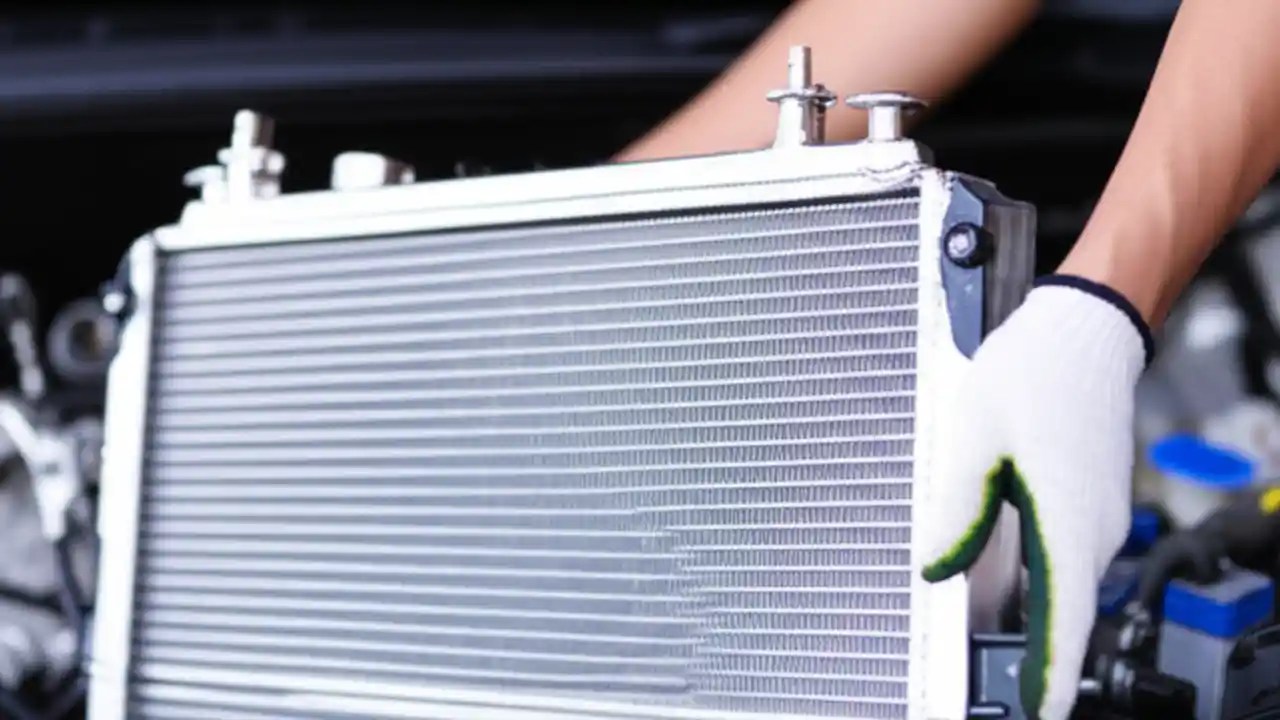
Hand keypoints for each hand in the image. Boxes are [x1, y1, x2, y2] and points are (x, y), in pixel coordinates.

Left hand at [921, 276, 1153, 719]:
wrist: (1082, 328)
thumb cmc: (1032, 371)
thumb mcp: (972, 439)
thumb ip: (957, 510)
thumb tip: (937, 566)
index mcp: (1066, 518)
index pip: (1065, 618)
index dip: (1050, 673)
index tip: (1040, 710)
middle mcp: (1092, 527)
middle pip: (1059, 608)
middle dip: (1026, 646)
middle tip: (978, 668)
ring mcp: (1097, 515)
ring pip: (1057, 581)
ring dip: (1023, 607)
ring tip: (971, 625)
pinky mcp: (1090, 501)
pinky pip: (1059, 552)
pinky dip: (1030, 574)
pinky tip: (987, 570)